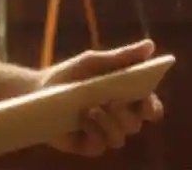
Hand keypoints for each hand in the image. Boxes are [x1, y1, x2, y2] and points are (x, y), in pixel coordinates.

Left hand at [38, 39, 164, 157]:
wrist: (39, 90)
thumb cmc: (71, 74)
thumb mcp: (95, 62)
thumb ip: (122, 57)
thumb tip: (150, 45)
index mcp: (127, 99)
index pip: (150, 109)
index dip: (152, 108)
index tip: (146, 103)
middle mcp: (119, 119)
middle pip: (135, 125)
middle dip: (126, 114)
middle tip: (112, 100)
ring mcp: (104, 134)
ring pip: (119, 138)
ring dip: (109, 123)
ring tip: (91, 108)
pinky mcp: (88, 146)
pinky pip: (100, 146)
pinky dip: (94, 132)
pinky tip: (83, 118)